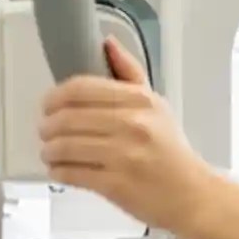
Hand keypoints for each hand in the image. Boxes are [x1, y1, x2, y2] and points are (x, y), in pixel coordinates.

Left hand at [39, 37, 220, 235]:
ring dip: (49, 150)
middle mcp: (132, 125)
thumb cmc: (171, 152)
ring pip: (64, 146)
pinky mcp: (115, 184)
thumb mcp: (157, 106)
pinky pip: (71, 173)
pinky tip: (60, 170)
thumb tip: (106, 43)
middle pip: (67, 118)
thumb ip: (129, 74)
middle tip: (46, 132)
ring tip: (51, 152)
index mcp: (140, 101)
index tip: (49, 106)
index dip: (55, 97)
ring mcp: (123, 156)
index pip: (80, 88)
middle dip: (48, 126)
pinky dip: (58, 171)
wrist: (192, 195)